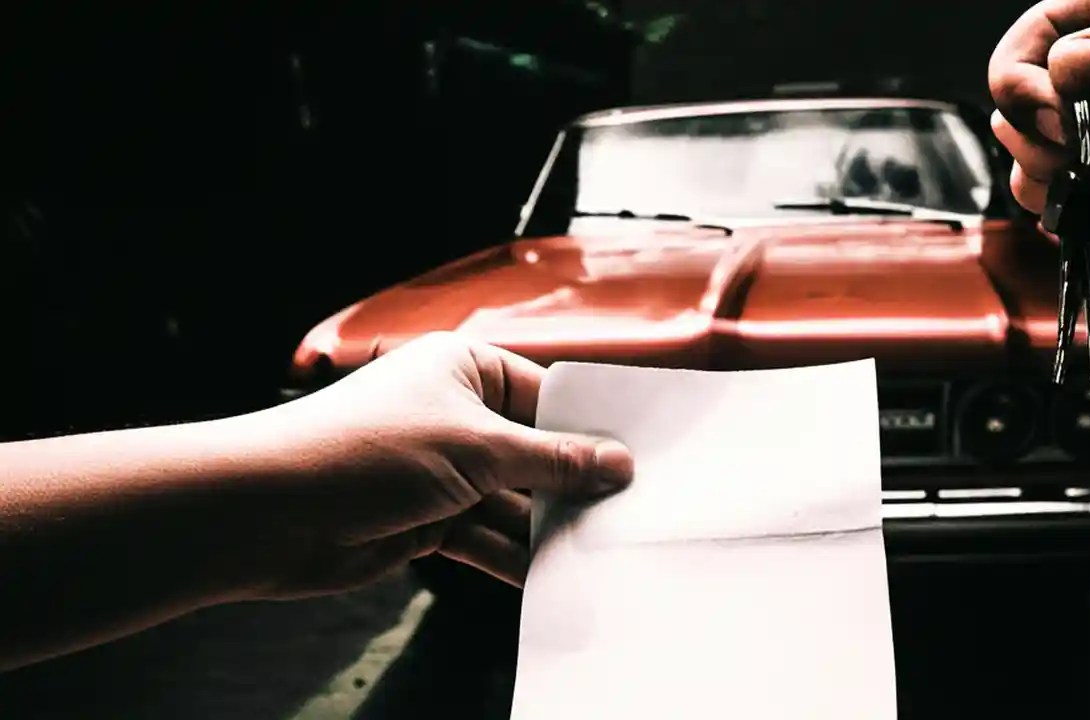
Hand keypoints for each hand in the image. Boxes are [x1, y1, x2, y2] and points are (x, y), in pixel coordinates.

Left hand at [251, 332, 632, 597]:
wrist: (269, 512)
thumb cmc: (363, 451)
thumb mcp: (476, 449)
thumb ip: (552, 460)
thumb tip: (615, 462)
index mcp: (466, 369)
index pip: (548, 395)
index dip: (592, 429)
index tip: (640, 461)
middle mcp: (455, 414)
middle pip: (535, 451)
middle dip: (573, 486)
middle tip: (628, 514)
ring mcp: (441, 469)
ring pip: (514, 500)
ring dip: (546, 528)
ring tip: (596, 552)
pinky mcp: (426, 518)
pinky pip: (485, 537)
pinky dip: (512, 557)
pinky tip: (547, 577)